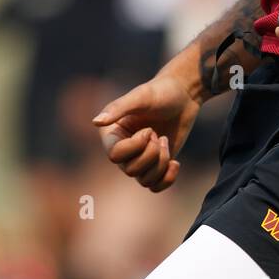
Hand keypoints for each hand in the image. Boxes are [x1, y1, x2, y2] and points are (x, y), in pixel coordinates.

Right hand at [91, 69, 201, 191]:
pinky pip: (156, 186)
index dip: (136, 146)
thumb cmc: (160, 92)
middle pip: (131, 170)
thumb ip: (118, 108)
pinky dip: (167, 179)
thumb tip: (96, 121)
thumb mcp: (141, 96)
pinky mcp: (155, 165)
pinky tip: (176, 163)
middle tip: (160, 135)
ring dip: (161, 163)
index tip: (149, 129)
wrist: (183, 96)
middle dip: (152, 154)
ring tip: (166, 141)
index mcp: (112, 134)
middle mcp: (122, 149)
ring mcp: (139, 159)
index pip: (115, 156)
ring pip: (145, 180)